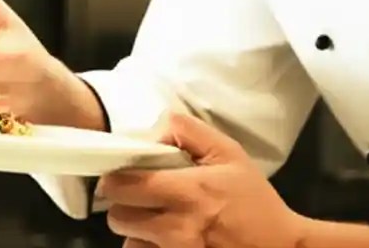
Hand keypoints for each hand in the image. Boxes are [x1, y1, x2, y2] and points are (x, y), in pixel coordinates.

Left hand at [97, 112, 305, 247]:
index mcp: (188, 192)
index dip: (115, 178)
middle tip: (138, 198)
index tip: (122, 175)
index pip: (124, 185)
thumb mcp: (229, 154)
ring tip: (156, 222)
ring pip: (128, 243)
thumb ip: (188, 131)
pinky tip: (165, 241)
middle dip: (122, 204)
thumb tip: (152, 132)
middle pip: (118, 217)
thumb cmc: (253, 201)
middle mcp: (177, 228)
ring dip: (135, 231)